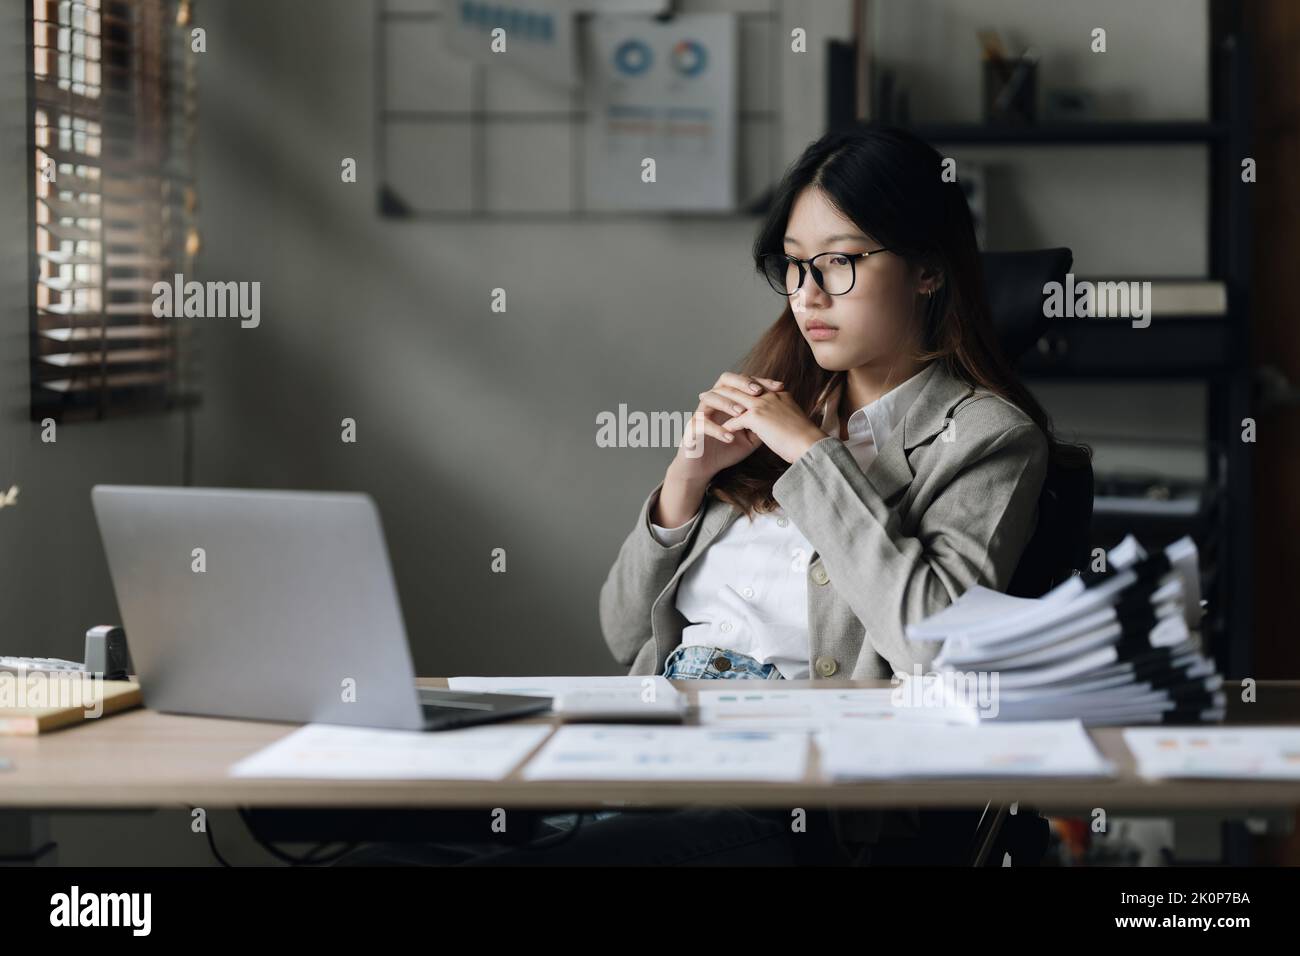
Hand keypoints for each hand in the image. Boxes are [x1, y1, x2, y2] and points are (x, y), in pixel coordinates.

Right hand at [667, 372, 784, 485]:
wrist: (704, 467)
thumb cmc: (726, 449)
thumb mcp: (751, 437)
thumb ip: (761, 424)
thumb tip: (781, 415)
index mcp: (729, 400)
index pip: (744, 382)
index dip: (761, 381)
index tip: (779, 387)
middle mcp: (714, 401)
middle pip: (725, 380)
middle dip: (742, 383)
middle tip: (757, 392)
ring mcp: (701, 413)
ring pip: (711, 398)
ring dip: (727, 404)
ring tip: (741, 413)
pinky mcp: (692, 428)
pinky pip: (703, 424)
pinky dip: (717, 430)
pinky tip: (730, 437)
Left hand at [719, 387, 827, 464]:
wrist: (811, 446)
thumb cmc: (806, 440)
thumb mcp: (794, 421)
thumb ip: (782, 415)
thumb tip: (777, 421)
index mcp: (780, 395)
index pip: (756, 385)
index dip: (741, 387)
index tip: (731, 390)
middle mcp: (770, 395)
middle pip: (742, 387)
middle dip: (724, 389)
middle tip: (710, 393)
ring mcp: (763, 404)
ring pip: (734, 399)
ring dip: (718, 403)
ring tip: (706, 408)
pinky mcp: (756, 417)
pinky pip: (735, 419)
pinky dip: (727, 426)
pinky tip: (721, 432)